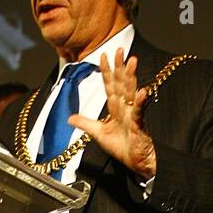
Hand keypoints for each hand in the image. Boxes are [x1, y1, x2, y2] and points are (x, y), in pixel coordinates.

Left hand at [68, 49, 156, 179]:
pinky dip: (141, 102)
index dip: (106, 71)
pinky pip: (139, 112)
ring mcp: (133, 114)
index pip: (110, 85)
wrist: (135, 162)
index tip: (103, 56)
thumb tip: (70, 117)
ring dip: (131, 77)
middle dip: (120, 67)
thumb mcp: (99, 134)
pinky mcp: (139, 125)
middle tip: (119, 50)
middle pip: (121, 83)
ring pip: (131, 92)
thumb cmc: (122, 147)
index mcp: (116, 108)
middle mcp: (125, 107)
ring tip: (132, 62)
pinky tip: (143, 92)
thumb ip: (86, 123)